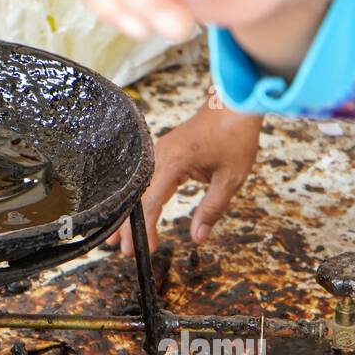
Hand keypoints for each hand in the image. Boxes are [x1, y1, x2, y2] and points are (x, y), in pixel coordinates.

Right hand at [107, 101, 261, 254]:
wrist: (232, 103)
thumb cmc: (234, 135)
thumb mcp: (230, 178)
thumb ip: (212, 209)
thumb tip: (198, 238)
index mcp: (174, 162)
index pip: (152, 202)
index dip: (147, 229)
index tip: (145, 249)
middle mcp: (158, 156)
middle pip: (137, 196)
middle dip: (129, 225)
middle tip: (125, 251)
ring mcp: (157, 152)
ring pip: (138, 188)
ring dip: (131, 212)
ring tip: (120, 237)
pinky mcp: (161, 151)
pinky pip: (145, 179)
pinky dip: (139, 198)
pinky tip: (136, 211)